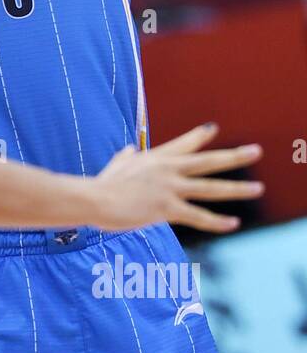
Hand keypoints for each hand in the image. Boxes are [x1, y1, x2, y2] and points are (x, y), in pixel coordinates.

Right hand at [91, 124, 263, 233]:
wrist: (94, 199)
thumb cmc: (101, 185)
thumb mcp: (116, 165)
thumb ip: (126, 157)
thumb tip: (128, 150)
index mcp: (156, 158)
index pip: (183, 144)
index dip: (199, 136)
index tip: (213, 129)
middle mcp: (168, 169)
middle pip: (208, 161)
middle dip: (234, 156)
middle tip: (256, 151)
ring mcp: (170, 188)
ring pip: (211, 188)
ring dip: (237, 189)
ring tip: (258, 189)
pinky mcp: (167, 208)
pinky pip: (198, 216)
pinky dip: (217, 221)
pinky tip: (234, 224)